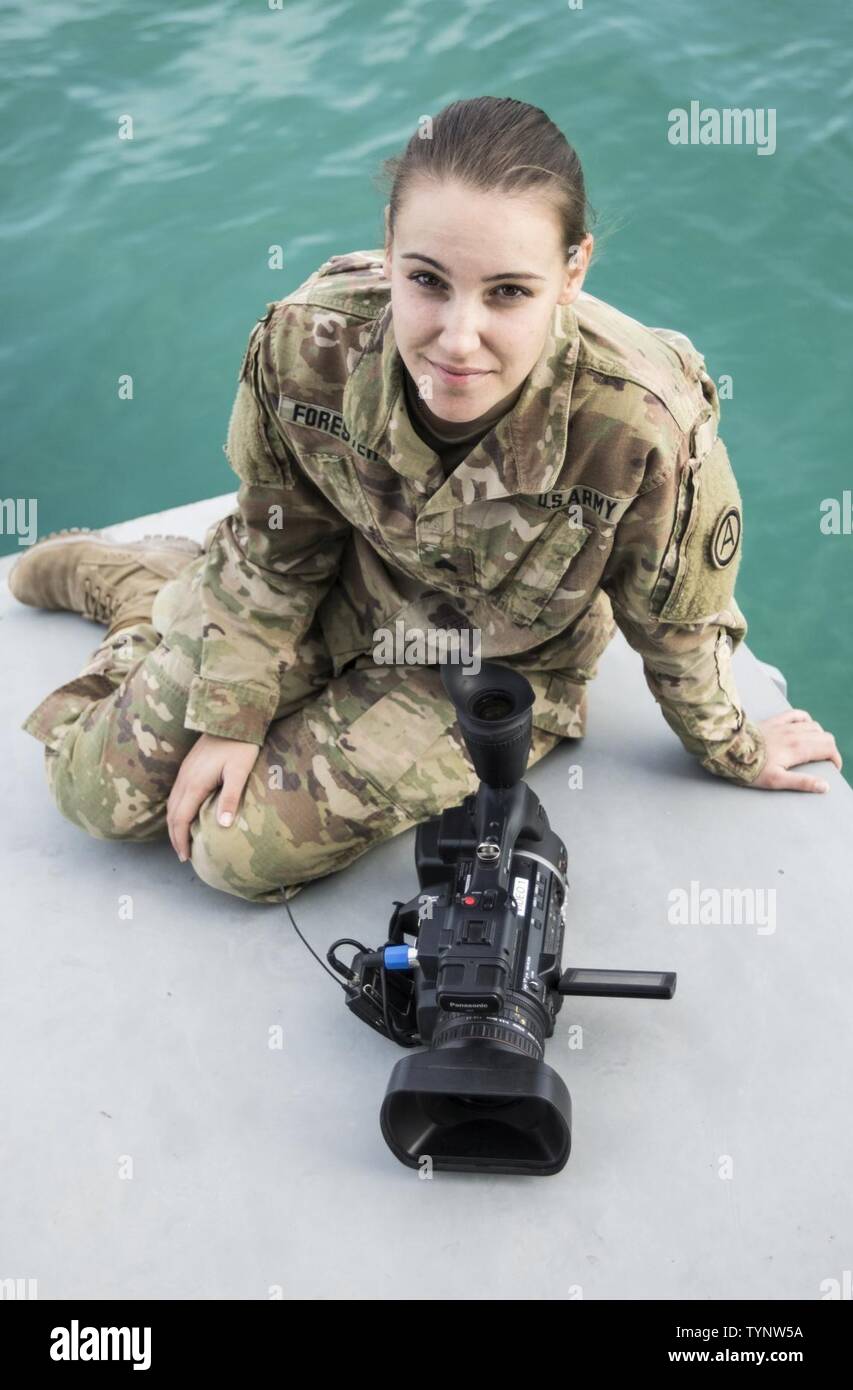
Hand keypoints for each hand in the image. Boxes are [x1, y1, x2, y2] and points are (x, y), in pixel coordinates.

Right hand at [167, 733, 259, 860]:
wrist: (231, 716)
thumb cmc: (240, 744)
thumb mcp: (239, 771)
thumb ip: (231, 798)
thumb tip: (223, 826)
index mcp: (195, 783)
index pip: (181, 819)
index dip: (181, 840)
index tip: (186, 857)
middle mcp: (185, 779)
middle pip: (172, 814)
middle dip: (175, 836)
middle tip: (183, 855)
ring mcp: (184, 771)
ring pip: (172, 804)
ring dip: (174, 824)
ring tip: (182, 840)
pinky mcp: (188, 766)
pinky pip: (176, 794)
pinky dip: (177, 810)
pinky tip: (186, 815)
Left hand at [752, 709, 842, 791]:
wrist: (728, 749)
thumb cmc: (750, 768)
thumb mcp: (776, 781)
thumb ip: (802, 782)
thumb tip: (824, 786)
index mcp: (798, 749)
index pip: (829, 749)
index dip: (835, 759)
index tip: (833, 769)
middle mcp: (795, 734)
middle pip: (825, 736)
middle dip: (830, 749)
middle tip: (825, 761)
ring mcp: (784, 725)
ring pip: (814, 725)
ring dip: (819, 736)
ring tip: (815, 749)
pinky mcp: (774, 721)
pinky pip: (796, 714)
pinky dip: (805, 719)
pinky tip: (804, 726)